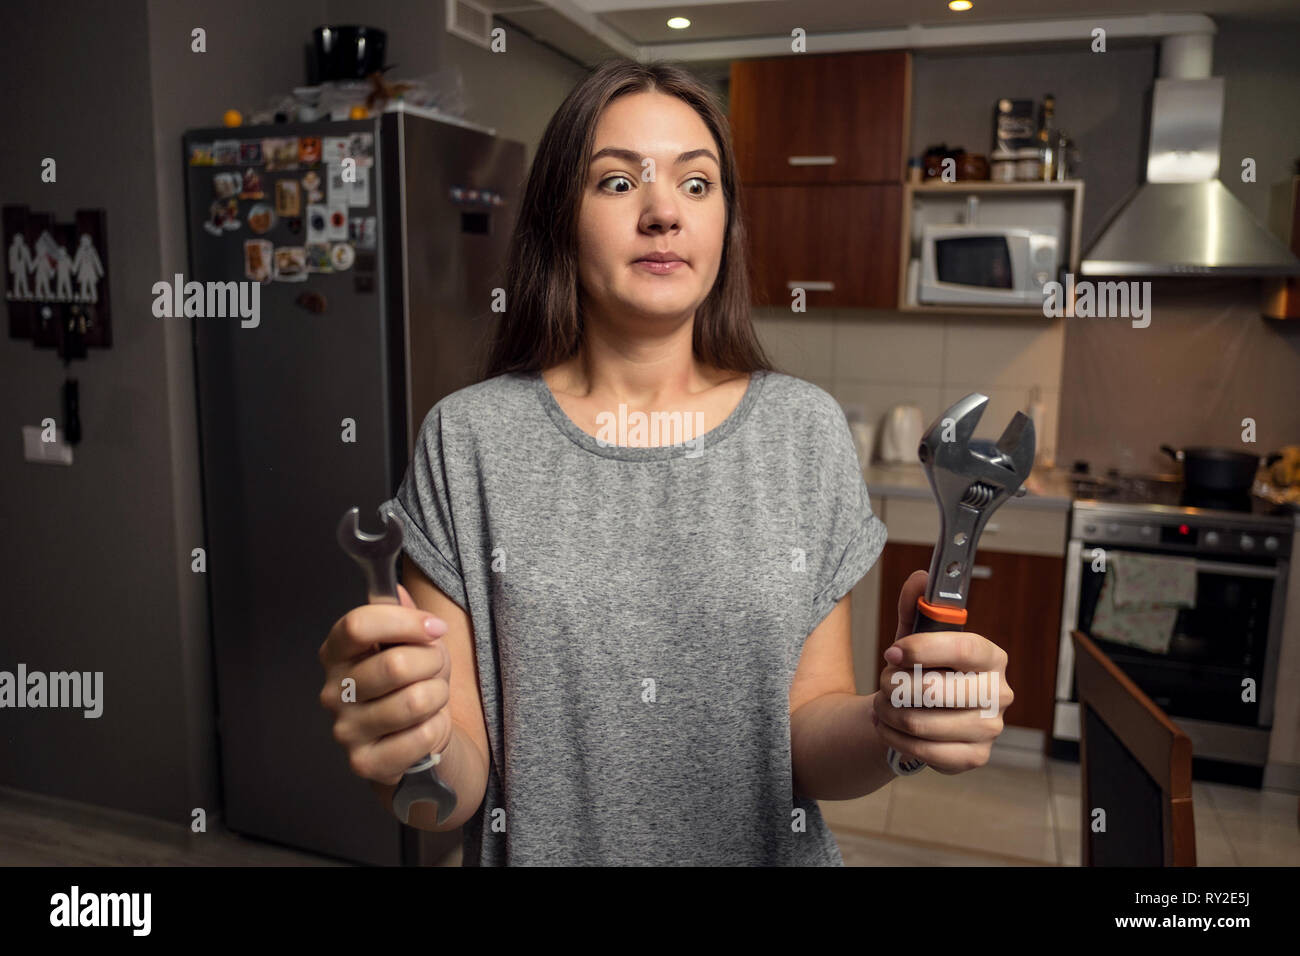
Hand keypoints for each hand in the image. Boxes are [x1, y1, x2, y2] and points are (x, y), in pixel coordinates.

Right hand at [317, 583, 452, 786]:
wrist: (415, 740)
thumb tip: (395, 590)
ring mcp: (345, 730)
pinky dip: (438, 728)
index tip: (435, 628)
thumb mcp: (408, 642)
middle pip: (395, 664)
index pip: (359, 625)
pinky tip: (426, 728)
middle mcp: (333, 691)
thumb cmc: (411, 683)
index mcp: (336, 653)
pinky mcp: (365, 763)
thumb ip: (399, 615)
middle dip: (433, 663)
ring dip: (438, 696)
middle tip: (435, 670)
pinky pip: (423, 736)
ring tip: (431, 698)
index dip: (406, 623)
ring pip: (415, 701)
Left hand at [872, 570, 1013, 773]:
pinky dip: (895, 738)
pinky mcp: (975, 756)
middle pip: (935, 690)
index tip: (890, 652)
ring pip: (921, 722)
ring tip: (881, 705)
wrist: (925, 712)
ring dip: (889, 712)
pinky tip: (888, 727)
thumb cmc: (924, 669)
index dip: (920, 649)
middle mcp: (999, 692)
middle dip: (894, 686)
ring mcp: (990, 728)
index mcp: (992, 656)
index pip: (962, 649)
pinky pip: (924, 751)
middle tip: (882, 684)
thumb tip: (921, 580)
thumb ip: (916, 605)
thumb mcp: (916, 633)